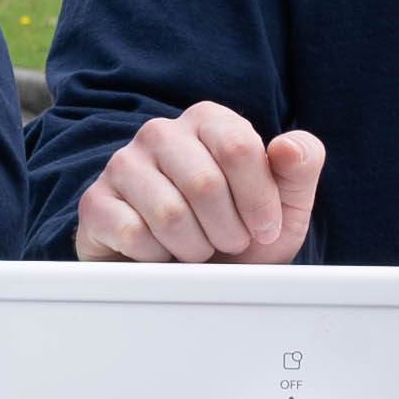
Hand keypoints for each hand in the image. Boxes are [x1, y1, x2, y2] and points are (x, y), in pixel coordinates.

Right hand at [73, 104, 320, 262]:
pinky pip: (133, 234)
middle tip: (229, 244)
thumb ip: (301, 165)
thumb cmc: (239, 234)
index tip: (265, 229)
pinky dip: (159, 258)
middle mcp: (160, 133)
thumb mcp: (286, 204)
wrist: (189, 277)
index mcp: (208, 120)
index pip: (238, 148)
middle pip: (204, 184)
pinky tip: (162, 254)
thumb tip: (288, 147)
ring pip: (169, 213)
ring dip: (195, 248)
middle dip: (228, 230)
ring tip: (198, 250)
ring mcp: (122, 164)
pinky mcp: (96, 202)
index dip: (259, 200)